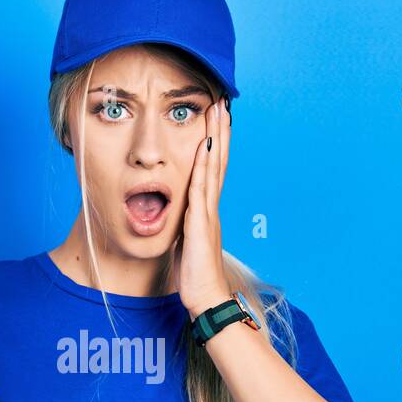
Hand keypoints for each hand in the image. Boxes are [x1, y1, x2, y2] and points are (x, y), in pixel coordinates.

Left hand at [177, 97, 233, 317]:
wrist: (207, 298)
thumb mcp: (186, 245)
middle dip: (220, 132)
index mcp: (207, 212)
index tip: (215, 122)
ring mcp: (208, 213)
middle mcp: (211, 208)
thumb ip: (185, 228)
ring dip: (216, 138)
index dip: (214, 145)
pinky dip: (204, 166)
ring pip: (213, 168)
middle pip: (218, 161)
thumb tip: (179, 221)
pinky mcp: (201, 223)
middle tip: (222, 103)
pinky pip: (202, 188)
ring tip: (217, 112)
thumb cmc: (196, 278)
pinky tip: (204, 147)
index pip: (212, 171)